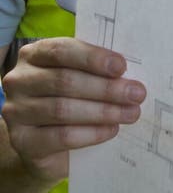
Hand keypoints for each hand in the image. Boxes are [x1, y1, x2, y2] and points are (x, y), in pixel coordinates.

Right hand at [1, 37, 145, 185]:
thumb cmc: (70, 96)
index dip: (93, 58)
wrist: (47, 142)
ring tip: (131, 113)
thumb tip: (130, 72)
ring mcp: (16, 112)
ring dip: (103, 111)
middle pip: (65, 81)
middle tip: (136, 93)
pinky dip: (91, 133)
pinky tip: (111, 130)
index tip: (122, 66)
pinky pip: (60, 136)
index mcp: (35, 54)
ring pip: (63, 109)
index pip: (62, 51)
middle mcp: (20, 80)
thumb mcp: (80, 75)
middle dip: (106, 88)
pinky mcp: (22, 141)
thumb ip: (96, 69)